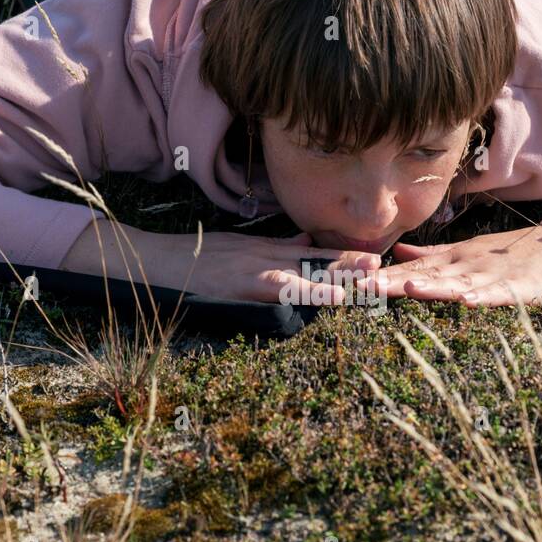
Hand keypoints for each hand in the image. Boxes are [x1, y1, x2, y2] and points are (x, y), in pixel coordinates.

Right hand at [63, 220, 381, 303]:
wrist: (159, 260)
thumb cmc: (196, 258)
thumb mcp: (239, 245)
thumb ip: (275, 247)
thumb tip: (308, 243)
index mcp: (264, 249)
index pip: (311, 253)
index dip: (343, 257)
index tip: (374, 259)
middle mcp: (264, 257)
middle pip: (314, 262)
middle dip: (349, 268)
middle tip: (383, 269)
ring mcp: (253, 273)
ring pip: (304, 276)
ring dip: (337, 282)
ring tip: (368, 284)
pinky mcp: (241, 287)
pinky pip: (281, 291)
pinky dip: (307, 293)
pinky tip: (330, 298)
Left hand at [356, 225, 541, 305]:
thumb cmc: (507, 256)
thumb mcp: (465, 254)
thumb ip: (431, 257)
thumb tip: (397, 254)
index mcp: (451, 262)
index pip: (411, 270)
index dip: (383, 277)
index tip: (352, 283)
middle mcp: (465, 267)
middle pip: (426, 276)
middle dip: (395, 282)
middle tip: (365, 287)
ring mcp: (490, 276)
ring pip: (457, 284)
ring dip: (433, 287)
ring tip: (408, 289)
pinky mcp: (516, 289)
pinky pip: (498, 295)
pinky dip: (484, 297)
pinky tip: (468, 302)